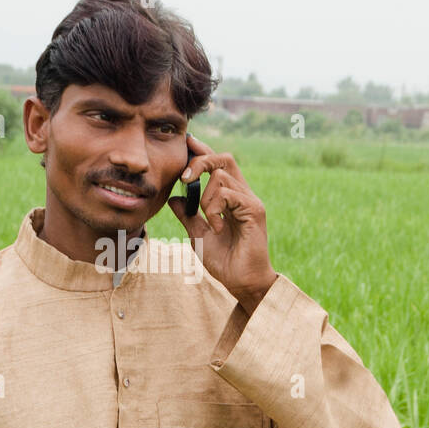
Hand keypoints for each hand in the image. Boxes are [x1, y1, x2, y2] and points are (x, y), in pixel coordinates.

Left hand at [166, 132, 277, 313]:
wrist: (241, 282)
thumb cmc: (223, 260)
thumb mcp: (197, 234)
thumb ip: (188, 215)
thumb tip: (174, 199)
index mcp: (230, 197)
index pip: (218, 164)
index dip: (202, 150)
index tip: (186, 145)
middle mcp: (242, 194)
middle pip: (224, 157)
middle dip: (199, 161)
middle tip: (183, 179)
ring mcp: (250, 200)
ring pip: (221, 175)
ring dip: (205, 197)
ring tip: (207, 220)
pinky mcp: (254, 210)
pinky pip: (228, 193)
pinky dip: (214, 208)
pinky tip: (216, 227)